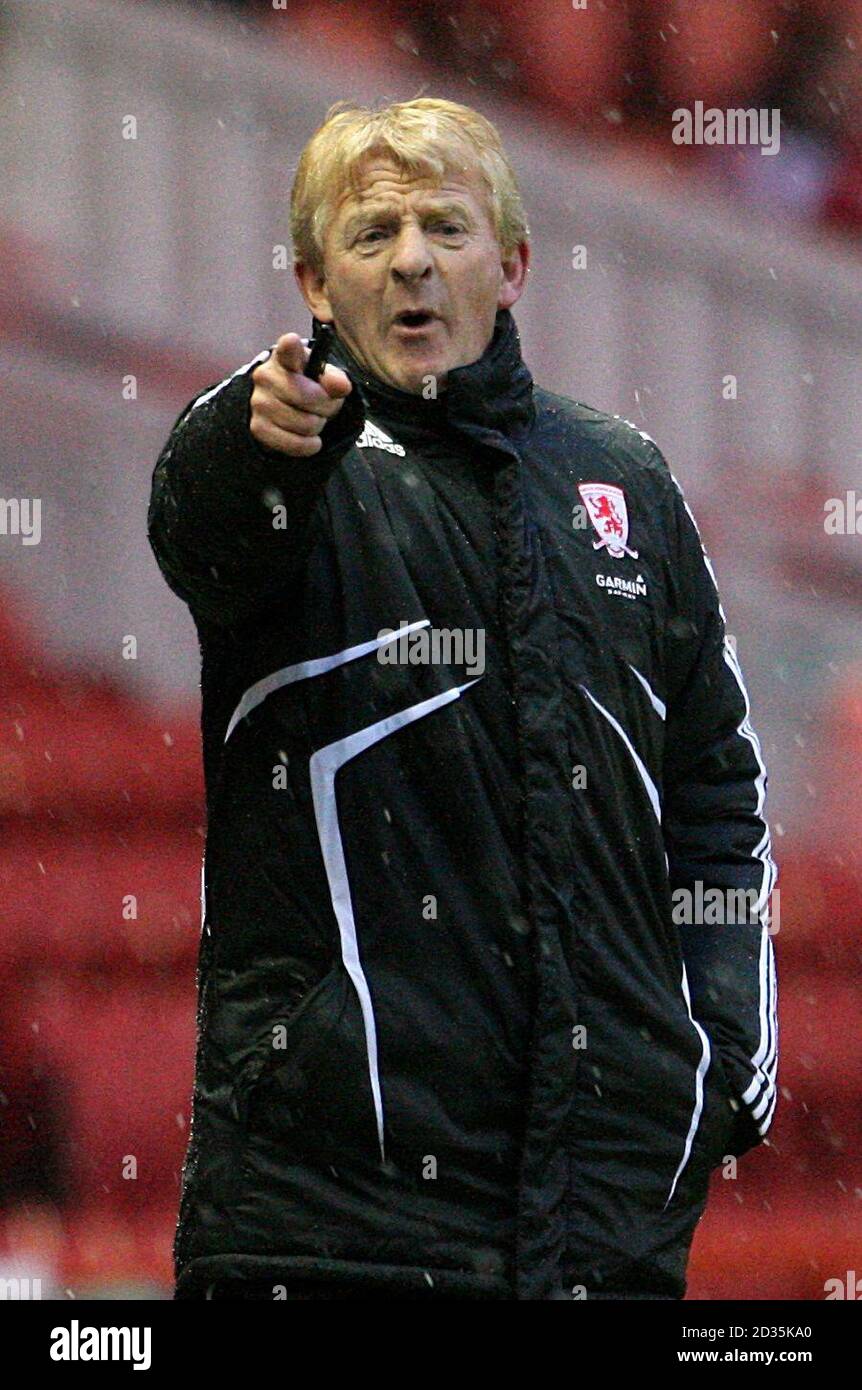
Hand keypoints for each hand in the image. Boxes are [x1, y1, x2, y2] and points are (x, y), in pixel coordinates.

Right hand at [249, 332, 351, 455]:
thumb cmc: (309, 388)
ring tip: (314, 419)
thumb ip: (335, 380)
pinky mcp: (258, 428)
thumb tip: (342, 385)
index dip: (290, 346)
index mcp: (284, 356)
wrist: (287, 411)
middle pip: (308, 397)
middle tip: (324, 406)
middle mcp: (265, 376)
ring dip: (318, 426)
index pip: (286, 349)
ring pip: (304, 423)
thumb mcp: (325, 380)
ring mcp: (258, 402)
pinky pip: (295, 443)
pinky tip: (310, 438)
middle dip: (326, 406)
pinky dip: (309, 445)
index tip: (292, 341)